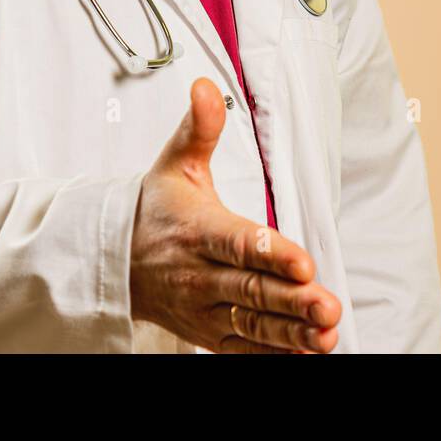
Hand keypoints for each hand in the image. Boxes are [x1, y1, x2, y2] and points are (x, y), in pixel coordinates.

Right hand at [129, 77, 342, 352]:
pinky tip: (306, 352)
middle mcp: (200, 274)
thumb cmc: (154, 209)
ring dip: (291, 331)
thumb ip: (199, 127)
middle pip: (250, 290)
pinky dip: (274, 354)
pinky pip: (243, 348)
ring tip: (326, 334)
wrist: (112, 259)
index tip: (304, 261)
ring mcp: (204, 308)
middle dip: (291, 300)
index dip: (271, 254)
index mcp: (197, 230)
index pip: (238, 243)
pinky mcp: (208, 331)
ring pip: (251, 323)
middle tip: (328, 304)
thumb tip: (206, 86)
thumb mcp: (174, 162)